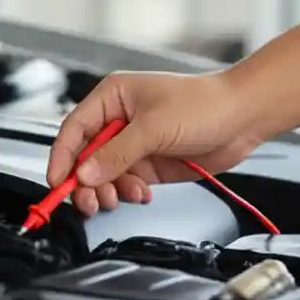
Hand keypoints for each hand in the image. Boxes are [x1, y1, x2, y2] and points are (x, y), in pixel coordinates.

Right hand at [47, 72, 263, 216]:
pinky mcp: (150, 164)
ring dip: (108, 190)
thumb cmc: (204, 104)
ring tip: (119, 198)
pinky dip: (129, 192)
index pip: (74, 129)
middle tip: (89, 202)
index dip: (62, 157)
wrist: (242, 117)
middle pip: (85, 156)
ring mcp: (135, 143)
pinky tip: (143, 193)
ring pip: (104, 174)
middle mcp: (119, 120)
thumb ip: (116, 153)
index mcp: (113, 97)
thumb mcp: (154, 127)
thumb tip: (84, 174)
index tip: (57, 182)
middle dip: (85, 181)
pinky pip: (127, 183)